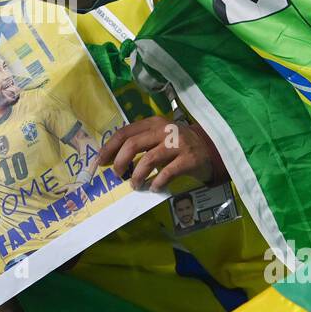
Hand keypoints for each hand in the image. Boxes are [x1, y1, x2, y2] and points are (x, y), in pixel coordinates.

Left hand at [98, 115, 214, 190]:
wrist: (210, 149)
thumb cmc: (177, 144)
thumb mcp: (159, 136)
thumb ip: (141, 142)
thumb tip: (113, 158)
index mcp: (153, 123)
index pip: (125, 132)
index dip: (110, 147)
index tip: (101, 161)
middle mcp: (164, 130)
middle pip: (133, 144)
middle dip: (120, 162)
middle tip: (118, 174)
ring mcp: (177, 144)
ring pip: (148, 160)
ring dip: (137, 176)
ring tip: (135, 185)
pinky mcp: (188, 159)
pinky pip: (166, 173)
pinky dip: (156, 183)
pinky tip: (153, 188)